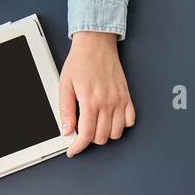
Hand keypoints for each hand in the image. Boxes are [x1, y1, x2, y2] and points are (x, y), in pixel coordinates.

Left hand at [58, 32, 134, 156]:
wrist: (96, 44)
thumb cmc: (80, 61)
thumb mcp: (65, 85)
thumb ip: (65, 110)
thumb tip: (67, 130)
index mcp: (90, 100)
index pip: (86, 135)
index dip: (78, 147)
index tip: (73, 150)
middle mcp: (107, 102)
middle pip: (101, 137)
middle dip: (89, 140)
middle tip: (82, 132)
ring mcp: (119, 101)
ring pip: (116, 133)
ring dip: (105, 134)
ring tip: (96, 126)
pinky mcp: (127, 97)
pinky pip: (130, 121)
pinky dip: (121, 125)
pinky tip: (111, 120)